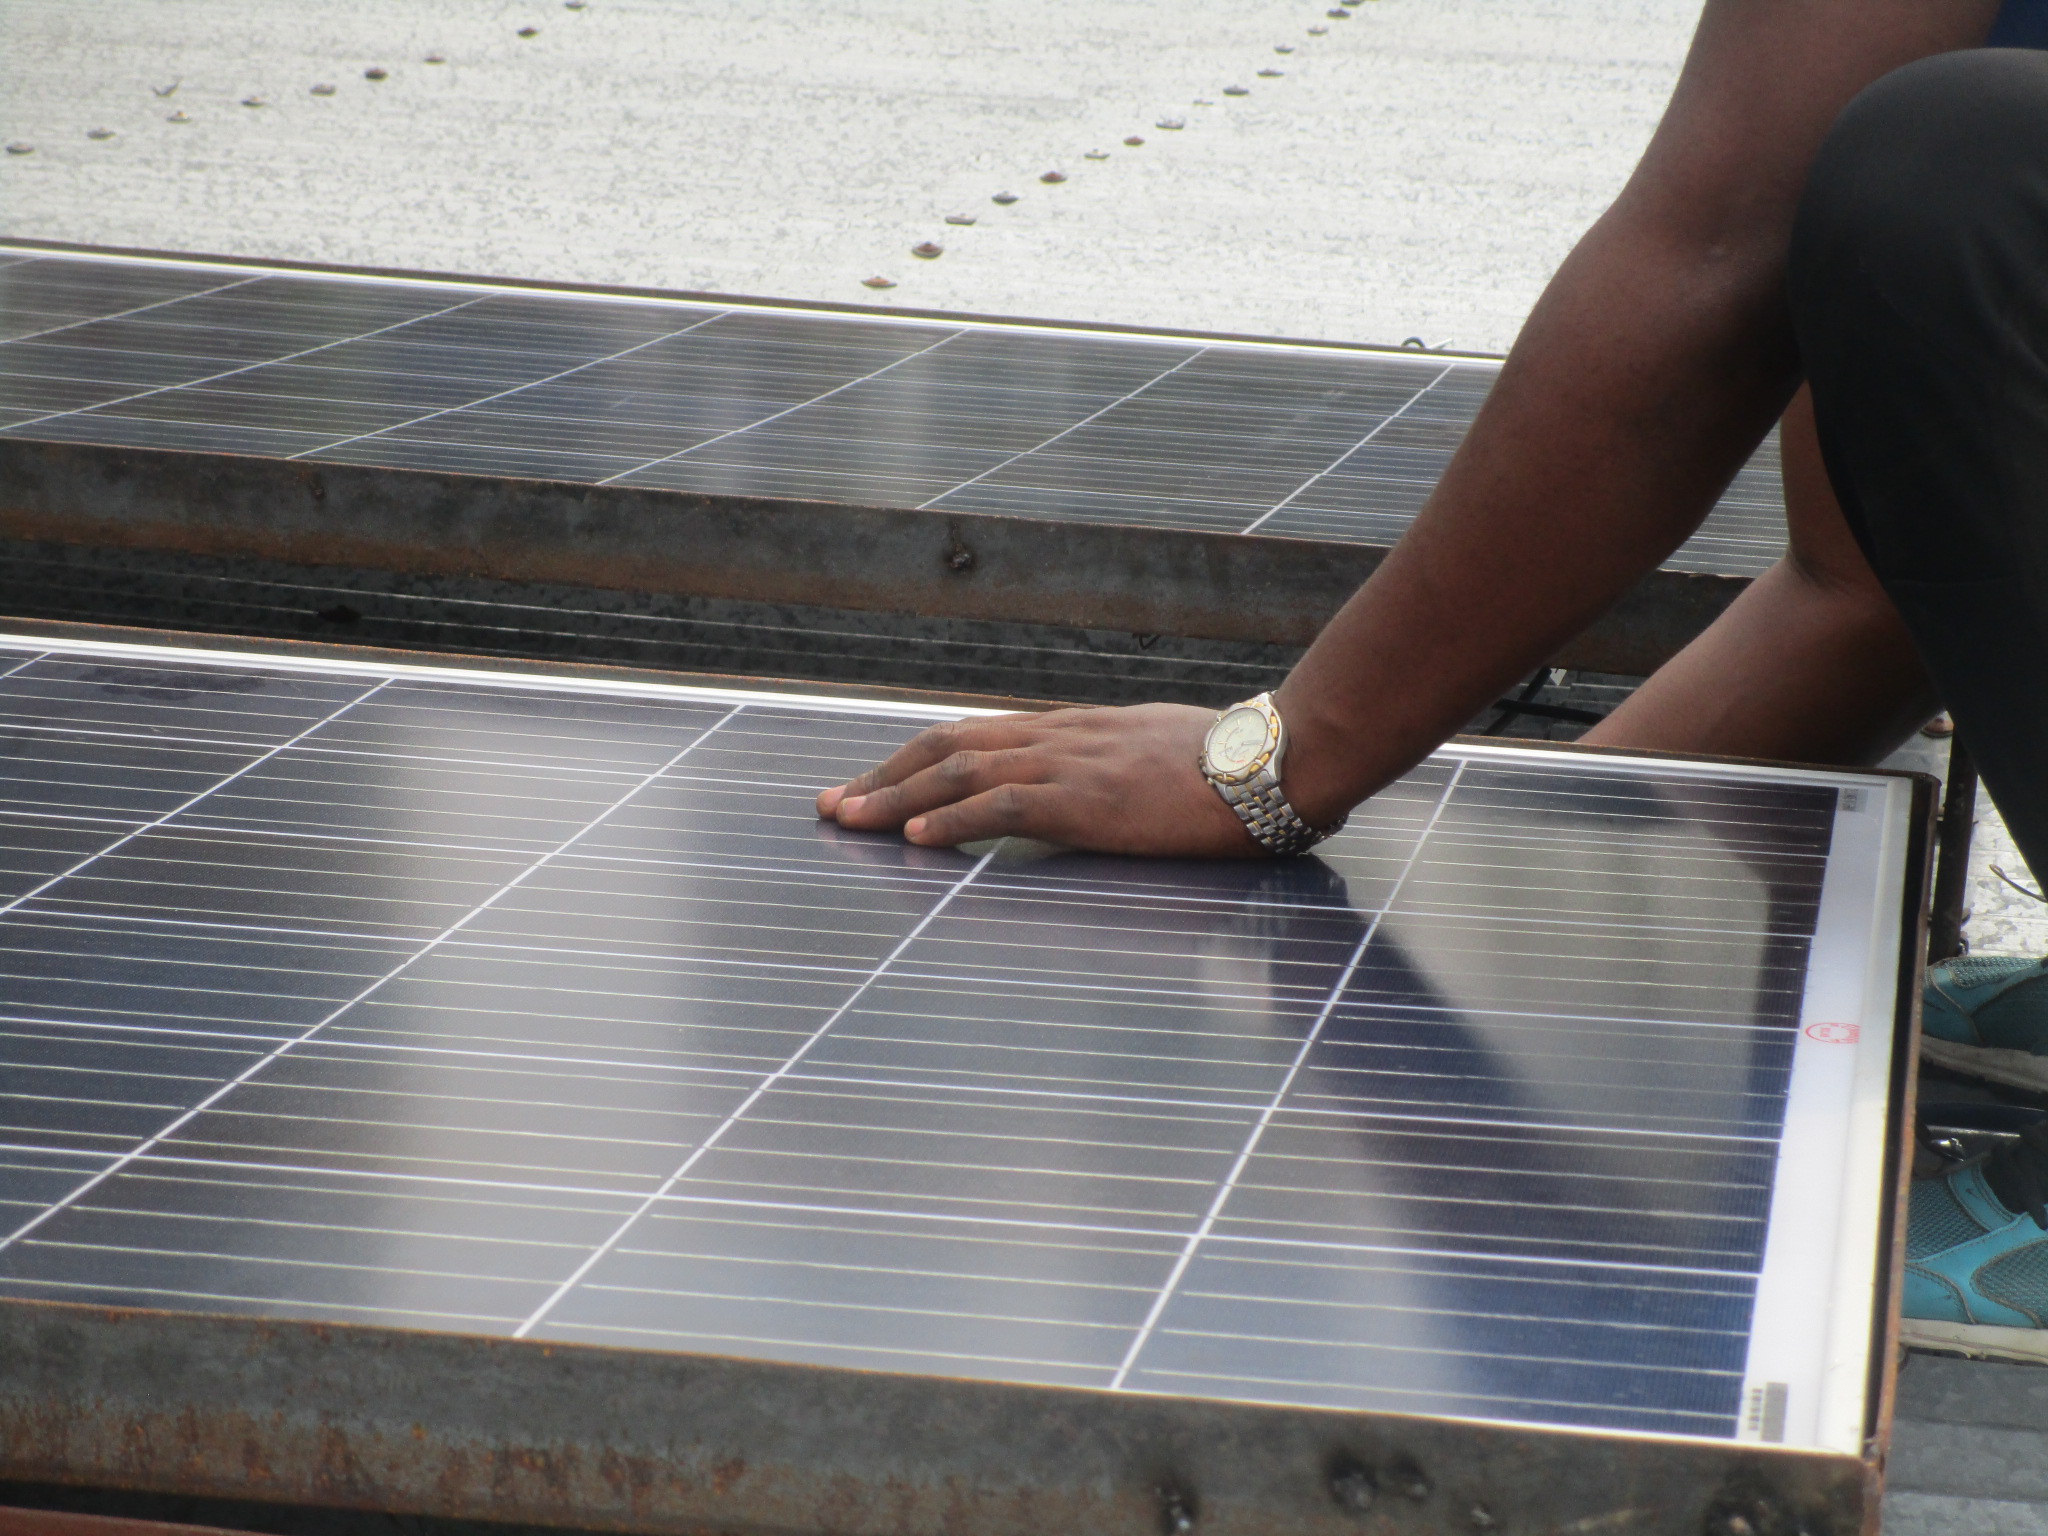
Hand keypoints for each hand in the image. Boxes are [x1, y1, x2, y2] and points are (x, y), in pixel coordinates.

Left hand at [816, 703, 1263, 855]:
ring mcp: (1071, 764)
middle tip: (832, 804)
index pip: (976, 736)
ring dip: (895, 796)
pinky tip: (912, 836)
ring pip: (959, 769)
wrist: (1276, 762)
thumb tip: (1097, 792)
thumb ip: (1115, 768)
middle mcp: (1060, 736)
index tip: (872, 783)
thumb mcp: (1157, 757)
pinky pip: (1001, 805)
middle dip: (882, 773)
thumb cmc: (1231, 768)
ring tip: (848, 820)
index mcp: (1075, 729)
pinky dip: (949, 818)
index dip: (915, 759)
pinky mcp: (1087, 800)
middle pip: (948, 744)